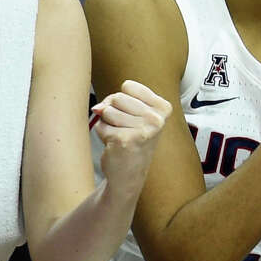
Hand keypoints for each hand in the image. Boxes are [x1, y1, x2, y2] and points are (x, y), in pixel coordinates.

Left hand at [92, 80, 171, 199]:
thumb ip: (114, 102)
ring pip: (107, 111)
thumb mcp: (132, 114)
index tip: (132, 116)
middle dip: (113, 112)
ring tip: (121, 137)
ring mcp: (142, 130)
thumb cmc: (131, 140)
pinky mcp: (124, 140)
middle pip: (117, 97)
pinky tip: (115, 146)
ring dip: (108, 124)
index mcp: (163, 108)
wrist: (129, 174)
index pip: (128, 86)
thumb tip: (97, 108)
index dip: (123, 99)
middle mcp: (156, 119)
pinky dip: (103, 134)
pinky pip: (101, 126)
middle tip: (125, 129)